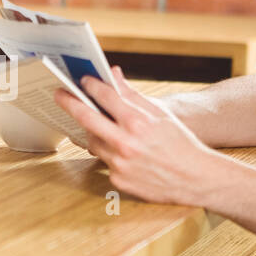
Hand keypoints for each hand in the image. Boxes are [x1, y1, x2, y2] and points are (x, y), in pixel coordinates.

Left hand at [53, 66, 225, 206]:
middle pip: (86, 118)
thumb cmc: (179, 143)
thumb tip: (114, 74)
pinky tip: (119, 150)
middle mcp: (125, 143)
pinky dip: (108, 153)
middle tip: (60, 94)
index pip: (105, 96)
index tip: (81, 80)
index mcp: (137, 122)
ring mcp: (119, 164)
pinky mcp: (118, 180)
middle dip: (70, 103)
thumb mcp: (159, 114)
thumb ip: (132, 95)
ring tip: (98, 125)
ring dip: (92, 132)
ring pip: (92, 142)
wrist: (195, 178)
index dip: (91, 85)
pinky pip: (104, 161)